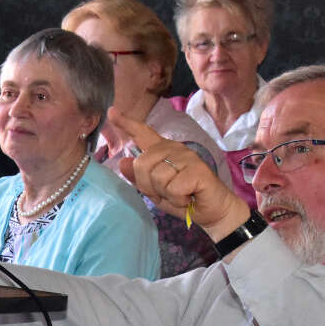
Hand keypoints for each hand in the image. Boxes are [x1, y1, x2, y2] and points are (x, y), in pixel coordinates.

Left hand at [109, 107, 249, 240]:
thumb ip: (140, 178)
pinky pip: (173, 186)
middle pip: (142, 164)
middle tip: (168, 193)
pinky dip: (178, 198)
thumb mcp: (156, 192)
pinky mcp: (197, 169)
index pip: (143, 134)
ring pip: (157, 176)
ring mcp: (187, 157)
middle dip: (149, 186)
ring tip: (181, 195)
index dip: (126, 124)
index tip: (111, 113)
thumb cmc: (185, 200)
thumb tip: (122, 162)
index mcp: (163, 152)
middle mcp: (174, 149)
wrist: (213, 212)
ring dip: (166, 194)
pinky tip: (189, 197)